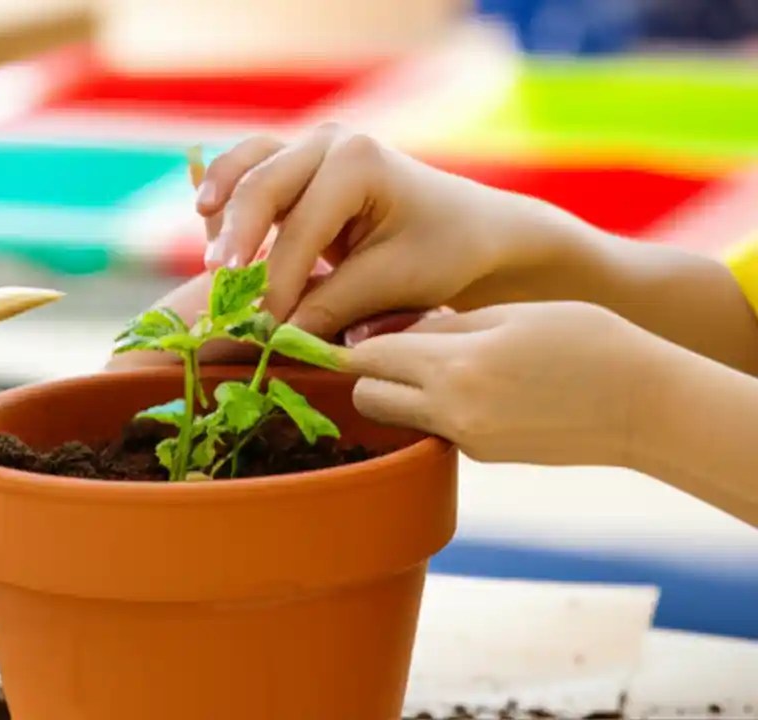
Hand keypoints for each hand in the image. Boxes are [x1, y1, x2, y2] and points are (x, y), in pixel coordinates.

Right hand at [111, 125, 591, 369]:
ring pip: (246, 164)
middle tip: (221, 286)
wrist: (467, 228)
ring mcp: (310, 145)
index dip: (275, 282)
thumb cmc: (440, 253)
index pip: (301, 229)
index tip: (259, 327)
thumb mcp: (389, 284)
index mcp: (360, 162)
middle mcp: (331, 141)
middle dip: (238, 240)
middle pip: (262, 186)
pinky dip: (224, 191)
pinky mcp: (296, 161)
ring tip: (209, 250)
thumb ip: (327, 306)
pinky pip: (247, 167)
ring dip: (221, 204)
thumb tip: (269, 337)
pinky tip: (207, 220)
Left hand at [345, 301, 670, 466]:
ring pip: (396, 418)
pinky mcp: (483, 455)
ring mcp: (466, 440)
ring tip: (434, 365)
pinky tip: (473, 387)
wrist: (645, 404)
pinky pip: (435, 428)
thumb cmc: (585, 340)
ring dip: (400, 394)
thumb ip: (443, 326)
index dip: (357, 340)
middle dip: (369, 374)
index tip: (356, 325)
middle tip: (394, 347)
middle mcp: (452, 410)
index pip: (368, 357)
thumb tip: (391, 335)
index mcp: (455, 365)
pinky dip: (437, 409)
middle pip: (366, 397)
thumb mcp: (509, 314)